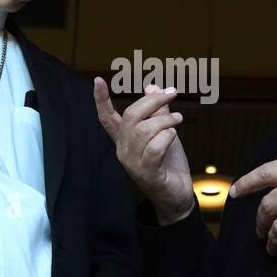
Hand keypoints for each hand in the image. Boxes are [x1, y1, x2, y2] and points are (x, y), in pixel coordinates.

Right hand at [93, 78, 194, 224]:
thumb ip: (157, 111)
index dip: (101, 100)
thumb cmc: (168, 163)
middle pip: (131, 116)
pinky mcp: (147, 173)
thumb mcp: (164, 132)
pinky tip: (174, 135)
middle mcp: (124, 150)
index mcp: (124, 140)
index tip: (97, 81)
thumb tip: (152, 87)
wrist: (177, 196)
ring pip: (144, 130)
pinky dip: (166, 137)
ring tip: (178, 119)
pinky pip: (154, 148)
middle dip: (153, 101)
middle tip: (172, 93)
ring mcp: (133, 163)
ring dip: (165, 120)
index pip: (106, 118)